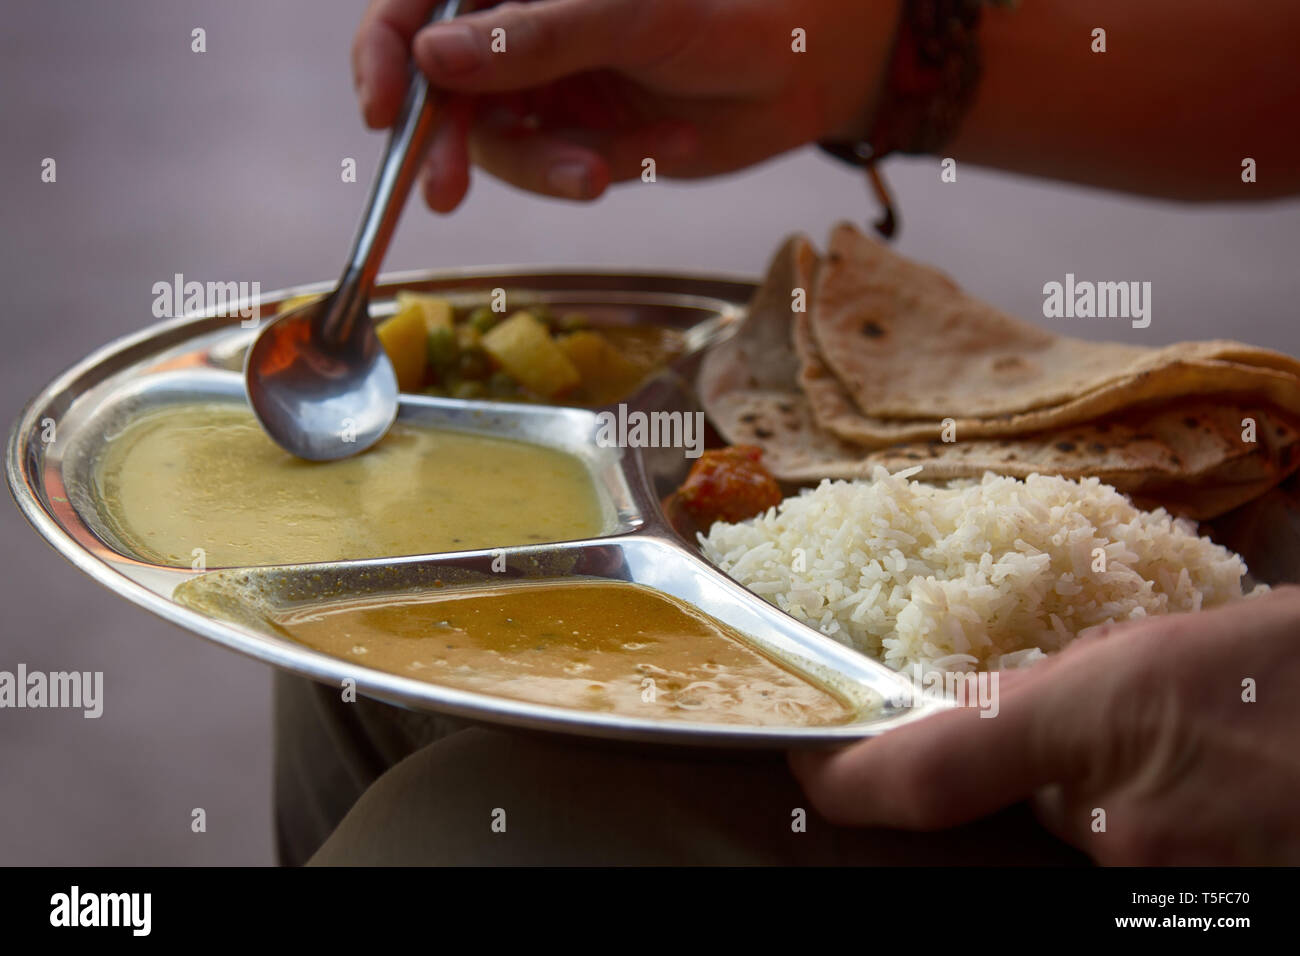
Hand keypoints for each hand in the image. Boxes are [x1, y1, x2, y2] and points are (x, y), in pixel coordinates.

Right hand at [352, 0, 900, 210]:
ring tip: (605, 170)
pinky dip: (603, 168)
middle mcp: (518, 34)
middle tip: (444, 192)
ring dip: (549, 166)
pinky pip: (560, 171)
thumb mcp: (627, 16)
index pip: (412, 13)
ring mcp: (548, 89)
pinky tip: (663, 149)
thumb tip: (428, 58)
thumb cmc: (723, 13)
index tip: (380, 114)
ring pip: (501, 147)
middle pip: (442, 94)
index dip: (382, 60)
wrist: (803, 69)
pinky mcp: (582, 139)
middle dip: (450, 142)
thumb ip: (530, 39)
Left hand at [790, 586, 1299, 863]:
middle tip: (1120, 723)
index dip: (842, 774)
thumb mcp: (1161, 647)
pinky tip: (1221, 785)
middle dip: (1039, 768)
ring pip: (1085, 840)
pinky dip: (1160, 829)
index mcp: (1089, 726)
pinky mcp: (1200, 910)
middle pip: (1018, 808)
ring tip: (1200, 747)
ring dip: (1113, 799)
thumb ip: (1058, 687)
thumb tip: (997, 710)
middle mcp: (1113, 831)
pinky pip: (1140, 866)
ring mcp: (1161, 881)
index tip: (809, 756)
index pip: (915, 776)